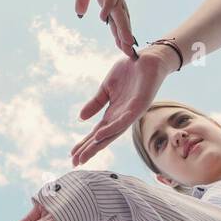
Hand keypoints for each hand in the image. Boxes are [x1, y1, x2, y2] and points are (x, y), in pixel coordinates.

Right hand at [71, 47, 175, 165]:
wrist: (148, 58)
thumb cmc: (130, 71)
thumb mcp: (106, 87)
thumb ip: (95, 103)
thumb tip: (81, 118)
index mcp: (113, 113)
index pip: (96, 133)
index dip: (84, 143)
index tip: (71, 155)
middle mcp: (122, 117)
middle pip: (103, 138)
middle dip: (89, 150)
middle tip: (74, 163)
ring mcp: (131, 113)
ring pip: (113, 133)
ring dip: (98, 144)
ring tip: (84, 154)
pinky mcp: (139, 106)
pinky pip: (124, 121)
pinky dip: (111, 128)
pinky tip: (100, 134)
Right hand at [72, 0, 136, 58]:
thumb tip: (80, 14)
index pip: (115, 19)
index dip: (119, 34)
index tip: (124, 51)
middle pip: (121, 18)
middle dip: (125, 36)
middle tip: (130, 54)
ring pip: (118, 9)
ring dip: (122, 26)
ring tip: (125, 42)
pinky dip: (107, 6)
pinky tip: (103, 18)